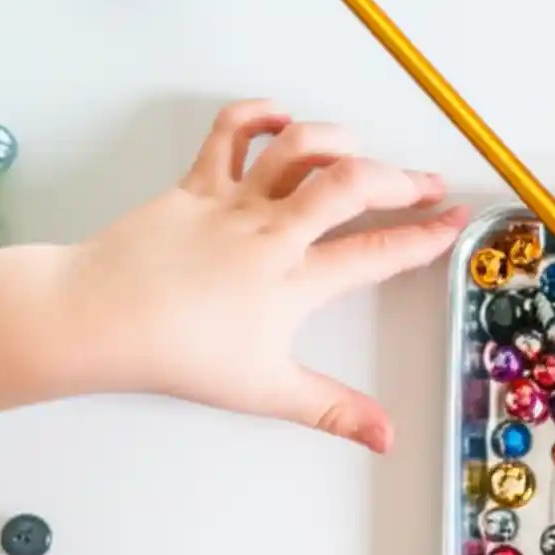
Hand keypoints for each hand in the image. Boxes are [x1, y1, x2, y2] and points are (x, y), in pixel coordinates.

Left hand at [61, 99, 466, 451]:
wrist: (99, 319)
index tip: (455, 222)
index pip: (376, 253)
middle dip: (401, 179)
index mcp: (294, 281)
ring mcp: (234, 202)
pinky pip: (231, 133)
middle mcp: (272, 232)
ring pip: (297, 147)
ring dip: (339, 141)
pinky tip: (283, 122)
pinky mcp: (197, 183)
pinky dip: (261, 116)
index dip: (425, 237)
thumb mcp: (266, 391)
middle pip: (351, 186)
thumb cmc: (178, 354)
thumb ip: (334, 410)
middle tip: (427, 183)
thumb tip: (386, 438)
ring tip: (361, 152)